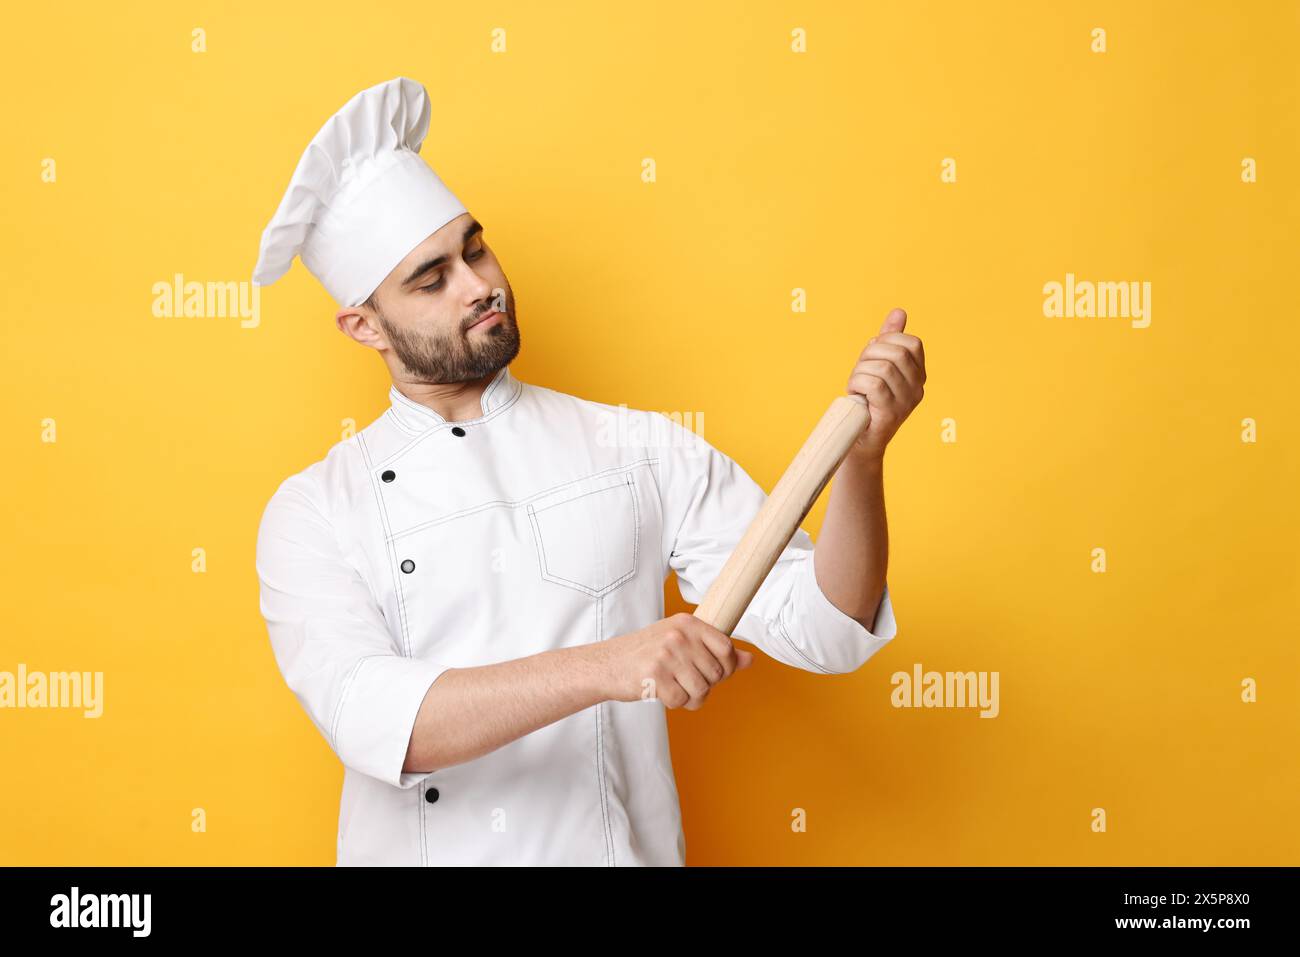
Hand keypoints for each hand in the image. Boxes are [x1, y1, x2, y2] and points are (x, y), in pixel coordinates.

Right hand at [599, 613, 753, 709]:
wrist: (608, 664)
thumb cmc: (648, 653)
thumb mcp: (682, 643)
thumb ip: (716, 650)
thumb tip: (750, 660)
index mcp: (688, 622)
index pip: (726, 647)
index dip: (726, 667)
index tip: (713, 672)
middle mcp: (678, 635)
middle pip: (715, 673)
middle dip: (706, 685)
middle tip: (685, 681)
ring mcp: (665, 655)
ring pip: (701, 690)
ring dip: (691, 697)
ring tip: (675, 688)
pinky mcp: (654, 676)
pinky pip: (681, 700)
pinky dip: (675, 703)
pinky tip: (661, 692)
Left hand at [846, 307, 925, 460]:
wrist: (859, 437)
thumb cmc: (867, 398)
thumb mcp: (878, 363)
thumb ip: (889, 339)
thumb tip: (899, 312)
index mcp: (919, 374)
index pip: (912, 343)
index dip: (887, 340)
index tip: (873, 354)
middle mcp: (918, 388)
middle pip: (895, 353)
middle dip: (870, 355)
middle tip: (860, 371)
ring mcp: (907, 402)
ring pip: (882, 368)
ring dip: (860, 372)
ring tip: (857, 385)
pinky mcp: (891, 414)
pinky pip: (874, 385)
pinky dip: (858, 384)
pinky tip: (855, 393)